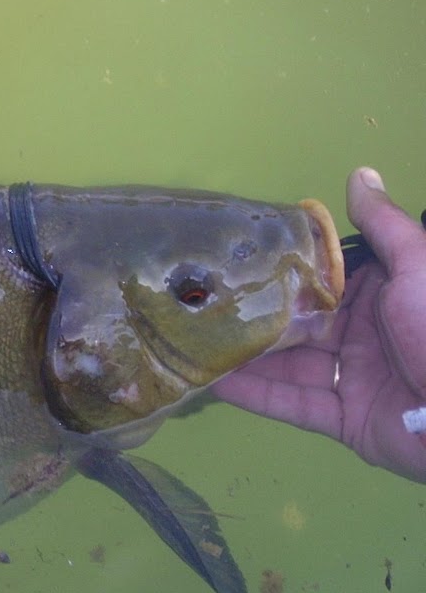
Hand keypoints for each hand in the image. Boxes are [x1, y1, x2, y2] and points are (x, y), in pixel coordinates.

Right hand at [214, 167, 425, 482]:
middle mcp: (364, 331)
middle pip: (297, 319)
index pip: (323, 274)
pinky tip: (211, 382)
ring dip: (243, 354)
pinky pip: (293, 404)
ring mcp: (352, 376)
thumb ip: (385, 225)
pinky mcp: (346, 419)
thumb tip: (360, 173)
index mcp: (385, 292)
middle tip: (197, 296)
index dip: (282, 264)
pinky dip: (254, 395)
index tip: (235, 251)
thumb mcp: (420, 267)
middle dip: (251, 310)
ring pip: (287, 363)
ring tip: (190, 338)